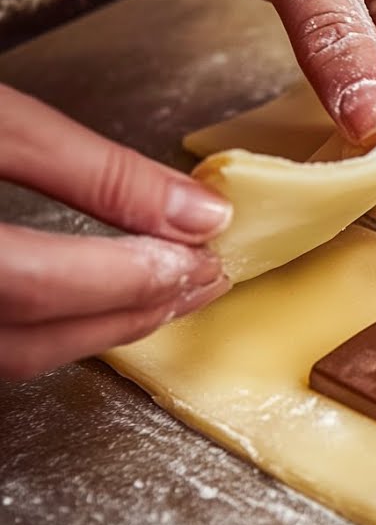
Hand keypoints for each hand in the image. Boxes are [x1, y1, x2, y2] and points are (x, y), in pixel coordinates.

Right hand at [0, 84, 230, 378]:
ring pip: (19, 355)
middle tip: (206, 277)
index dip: (133, 275)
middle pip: (35, 338)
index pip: (40, 285)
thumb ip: (94, 169)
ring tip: (170, 288)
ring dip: (101, 327)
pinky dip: (59, 327)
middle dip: (132, 308)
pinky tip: (100, 298)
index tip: (203, 252)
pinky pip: (2, 344)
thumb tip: (198, 211)